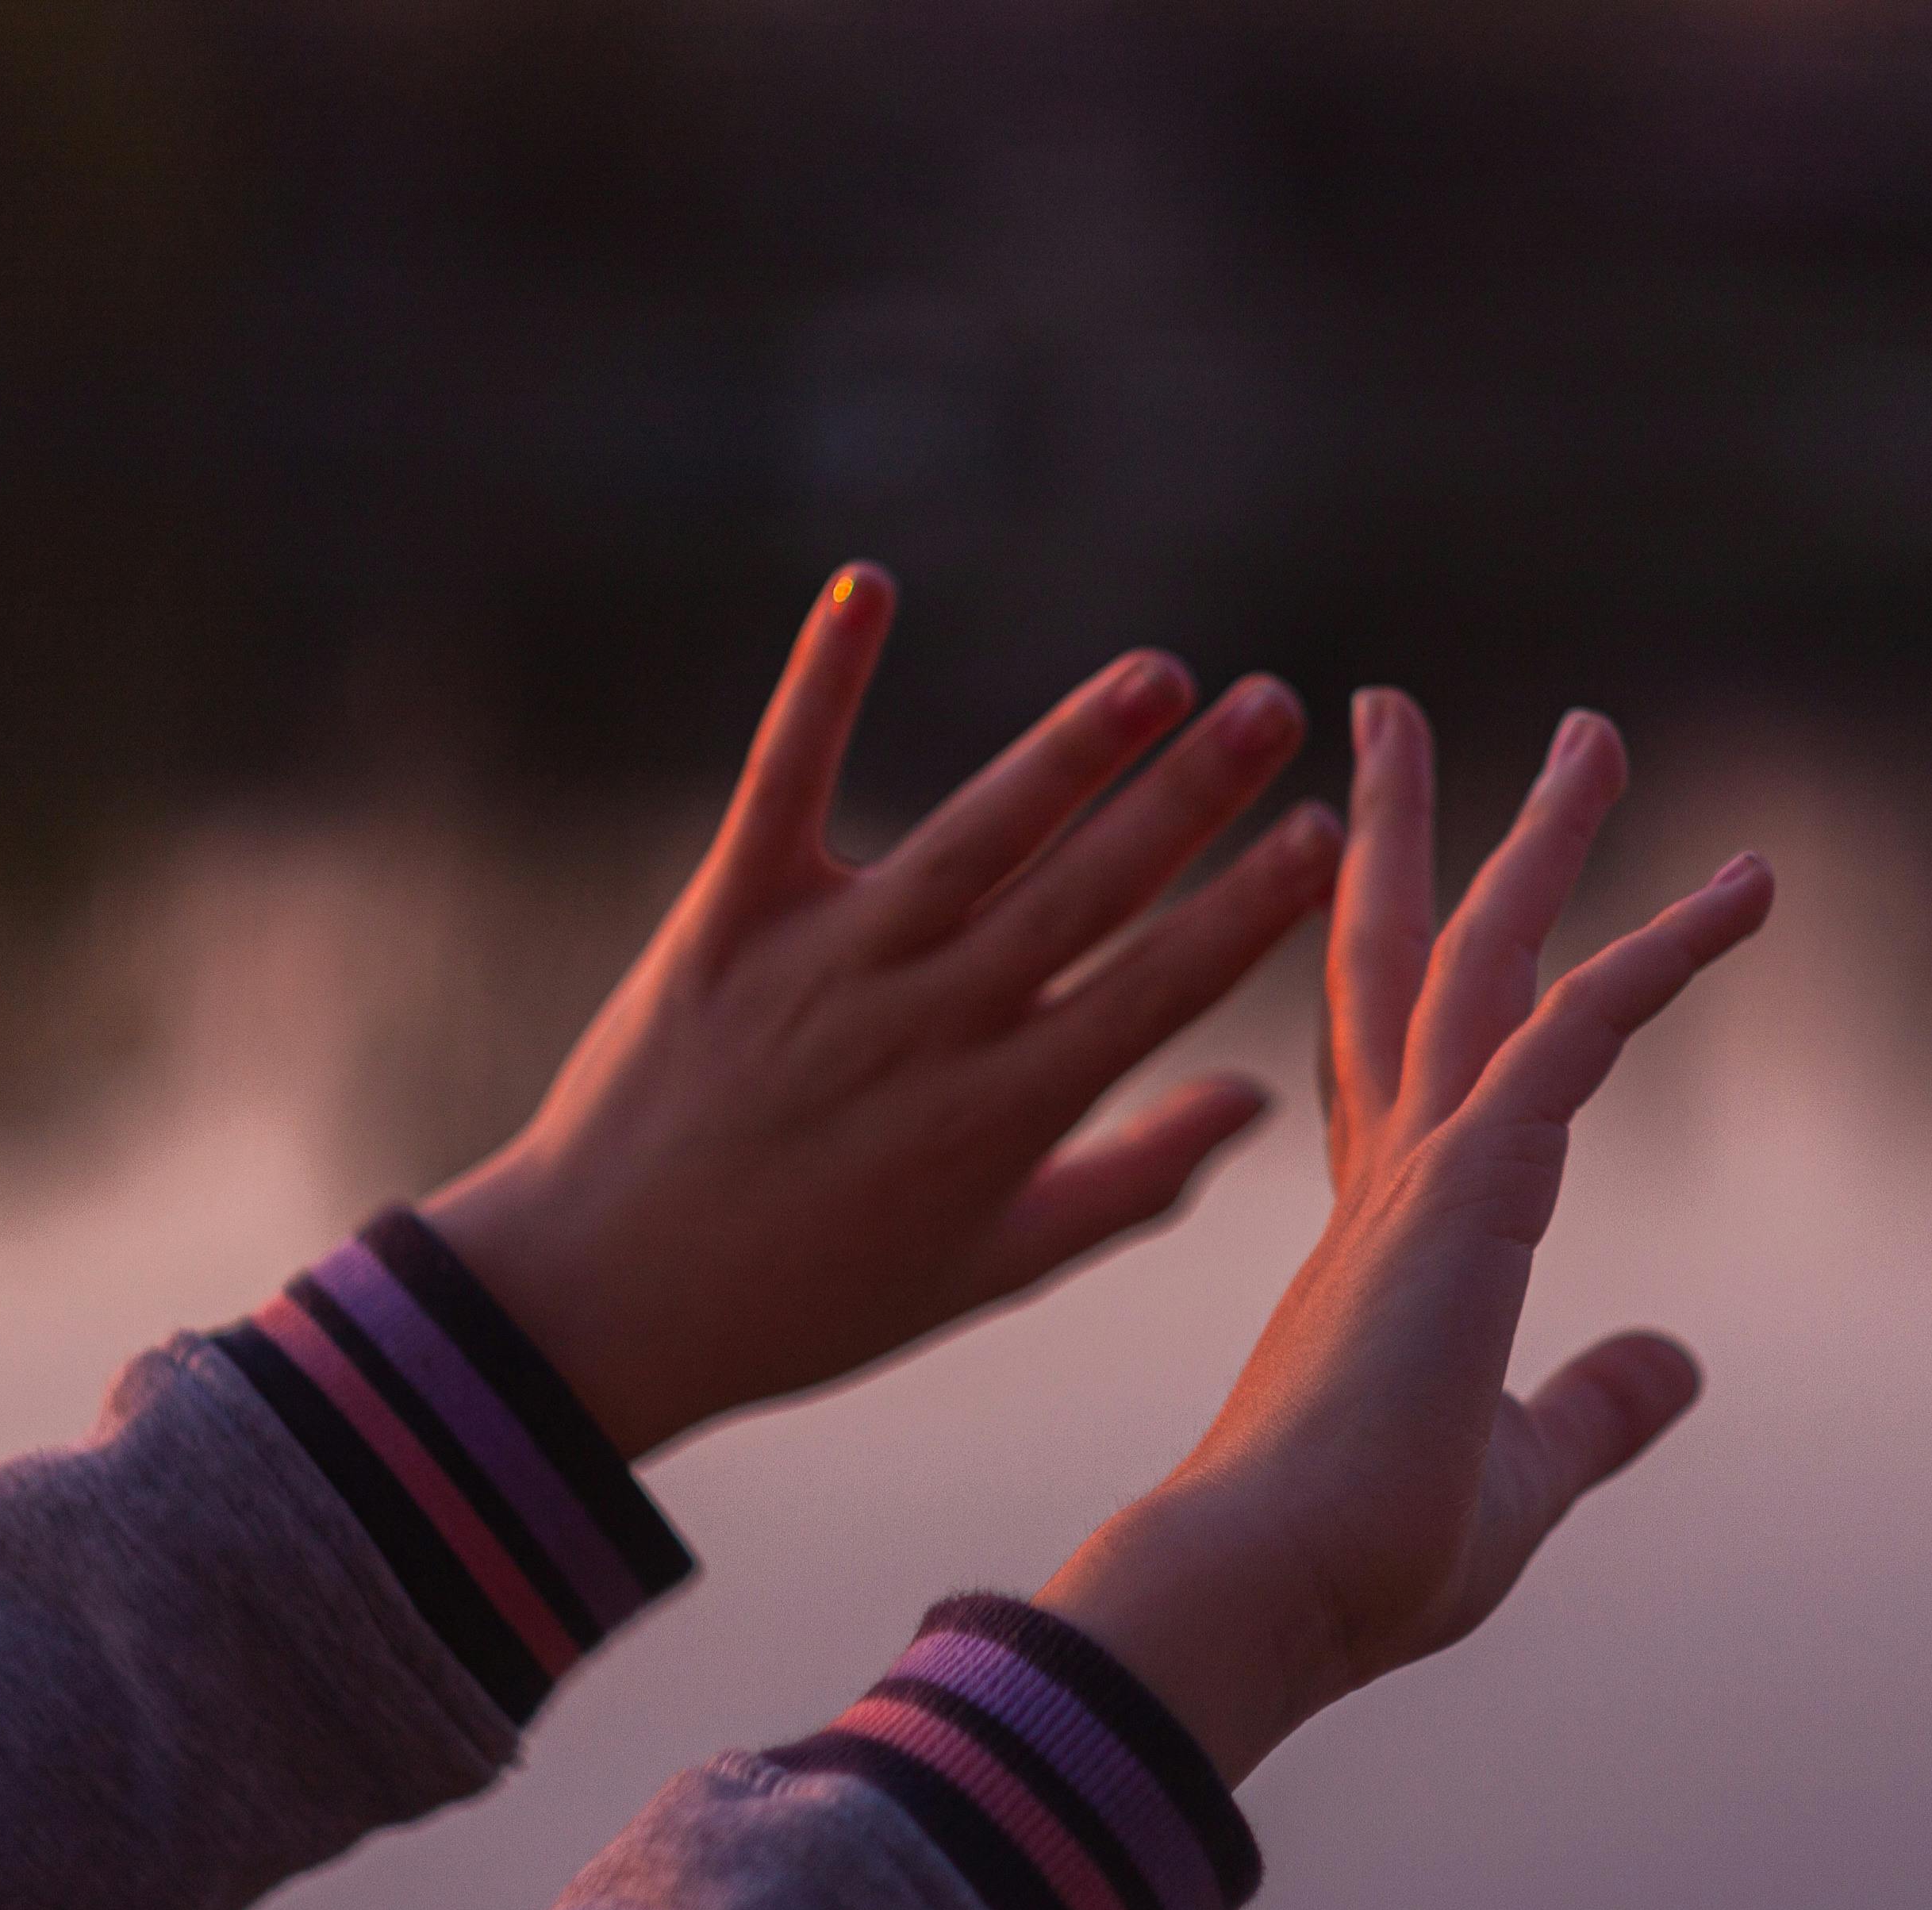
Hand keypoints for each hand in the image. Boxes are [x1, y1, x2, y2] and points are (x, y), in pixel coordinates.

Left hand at [421, 565, 1343, 1460]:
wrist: (602, 1302)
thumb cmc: (812, 1299)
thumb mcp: (993, 1268)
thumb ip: (1134, 1182)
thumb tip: (1258, 1095)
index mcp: (1007, 1109)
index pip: (1160, 986)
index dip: (1253, 907)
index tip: (1329, 833)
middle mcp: (932, 1021)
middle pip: (1090, 889)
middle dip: (1194, 795)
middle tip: (1276, 707)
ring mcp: (830, 960)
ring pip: (977, 833)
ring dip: (1072, 745)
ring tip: (1157, 673)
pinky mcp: (728, 914)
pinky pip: (786, 776)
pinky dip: (825, 680)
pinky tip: (870, 584)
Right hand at [1038, 690, 1771, 1781]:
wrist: (1265, 1592)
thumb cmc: (1365, 1558)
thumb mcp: (1521, 1468)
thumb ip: (1595, 1405)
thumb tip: (1678, 1363)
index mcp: (1385, 1232)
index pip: (1402, 1060)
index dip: (1413, 956)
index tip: (1417, 879)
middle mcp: (1392, 1175)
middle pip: (1400, 957)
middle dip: (1404, 829)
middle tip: (1390, 712)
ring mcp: (1423, 1167)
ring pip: (1483, 953)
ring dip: (1537, 835)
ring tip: (1589, 730)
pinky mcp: (1471, 1181)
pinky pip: (1584, 1026)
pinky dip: (1663, 952)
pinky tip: (1743, 891)